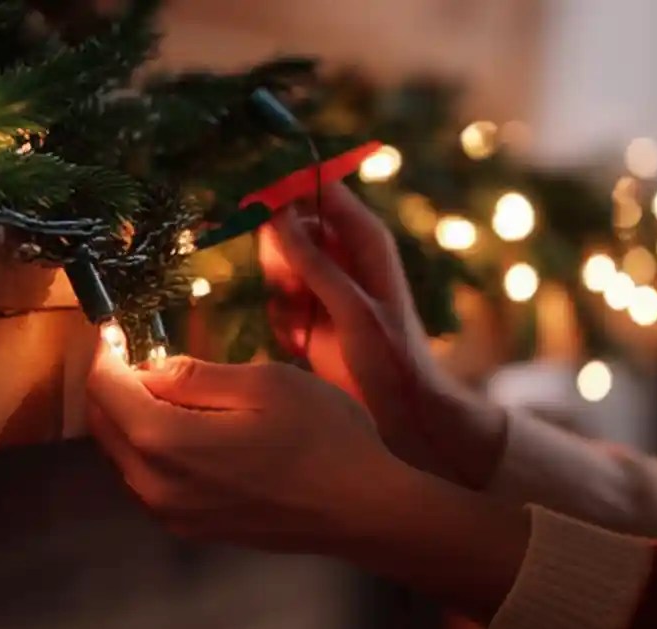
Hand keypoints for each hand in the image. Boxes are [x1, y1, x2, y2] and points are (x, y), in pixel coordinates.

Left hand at [86, 348, 529, 623]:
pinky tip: (187, 429)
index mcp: (165, 441)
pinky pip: (148, 481)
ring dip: (131, 419)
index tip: (115, 329)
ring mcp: (171, 514)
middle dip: (112, 385)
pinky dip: (151, 449)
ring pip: (123, 455)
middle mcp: (153, 485)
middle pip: (103, 425)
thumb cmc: (323, 438)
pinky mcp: (191, 528)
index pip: (103, 389)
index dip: (105, 353)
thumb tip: (151, 369)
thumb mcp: (263, 383)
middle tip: (137, 353)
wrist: (362, 511)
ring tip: (167, 388)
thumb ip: (195, 375)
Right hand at [259, 184, 505, 488]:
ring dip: (280, 293)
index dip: (284, 188)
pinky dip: (283, 322)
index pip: (318, 186)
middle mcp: (342, 253)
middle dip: (280, 256)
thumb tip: (275, 214)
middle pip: (287, 225)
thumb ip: (314, 263)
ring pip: (277, 265)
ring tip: (302, 325)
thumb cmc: (392, 359)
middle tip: (291, 290)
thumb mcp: (352, 309)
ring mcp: (324, 283)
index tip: (254, 207)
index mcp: (364, 237)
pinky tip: (303, 344)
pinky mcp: (310, 314)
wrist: (403, 413)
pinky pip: (277, 302)